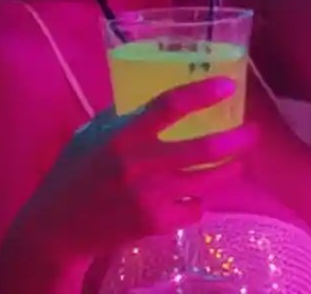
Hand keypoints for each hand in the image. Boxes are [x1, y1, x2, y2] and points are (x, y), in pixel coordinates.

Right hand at [7, 77, 256, 262]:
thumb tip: (154, 97)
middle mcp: (139, 165)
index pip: (169, 107)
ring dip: (229, 171)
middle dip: (236, 140)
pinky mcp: (154, 224)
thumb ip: (121, 117)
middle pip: (202, 150)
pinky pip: (193, 210)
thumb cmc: (73, 173)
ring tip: (240, 163)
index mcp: (122, 136)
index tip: (228, 85)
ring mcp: (149, 197)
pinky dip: (199, 202)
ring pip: (206, 182)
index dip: (202, 94)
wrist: (58, 226)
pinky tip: (196, 197)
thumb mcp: (90, 134)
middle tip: (252, 132)